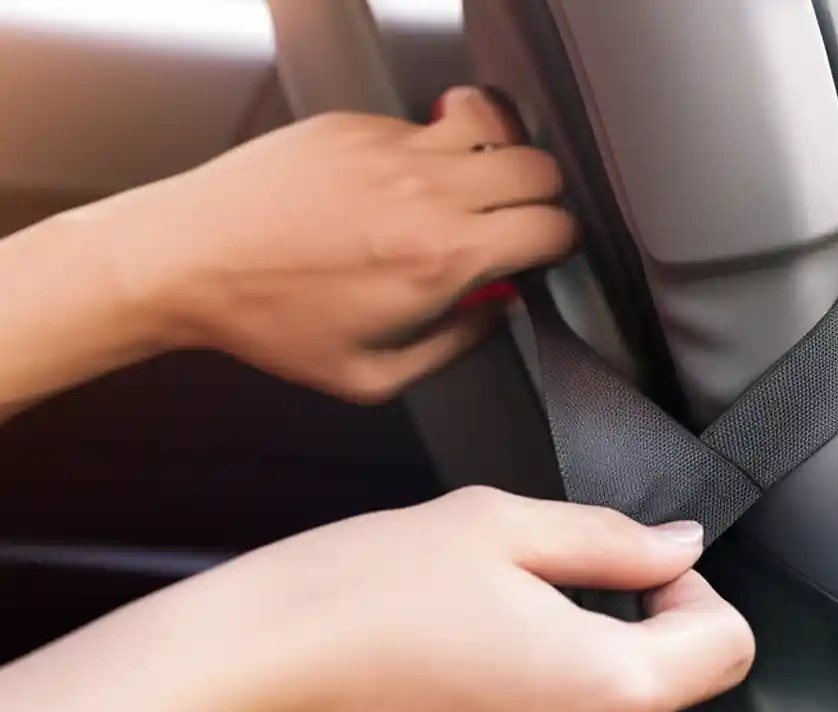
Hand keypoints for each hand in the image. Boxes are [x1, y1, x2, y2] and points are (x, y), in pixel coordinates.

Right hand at [0, 488, 754, 711]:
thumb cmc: (363, 594)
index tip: (633, 560)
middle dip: (653, 612)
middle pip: (685, 674)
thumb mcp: (501, 525)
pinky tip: (496, 635)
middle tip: (574, 569)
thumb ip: (610, 537)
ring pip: (631, 692)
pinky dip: (562, 667)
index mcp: (604, 684)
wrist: (262, 663)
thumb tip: (678, 542)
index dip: (690, 585)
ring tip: (523, 598)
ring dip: (603, 637)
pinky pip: (573, 706)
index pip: (727, 642)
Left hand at [110, 86, 573, 401]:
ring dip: (502, 157)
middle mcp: (427, 192)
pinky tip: (409, 180)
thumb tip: (498, 315)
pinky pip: (429, 121)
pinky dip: (437, 148)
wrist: (188, 258)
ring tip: (479, 186)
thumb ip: (456, 347)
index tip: (544, 254)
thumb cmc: (270, 321)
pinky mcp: (359, 124)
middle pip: (540, 167)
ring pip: (496, 125)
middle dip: (543, 199)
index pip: (552, 226)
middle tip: (517, 224)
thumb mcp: (371, 377)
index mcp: (441, 258)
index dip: (561, 244)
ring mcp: (393, 148)